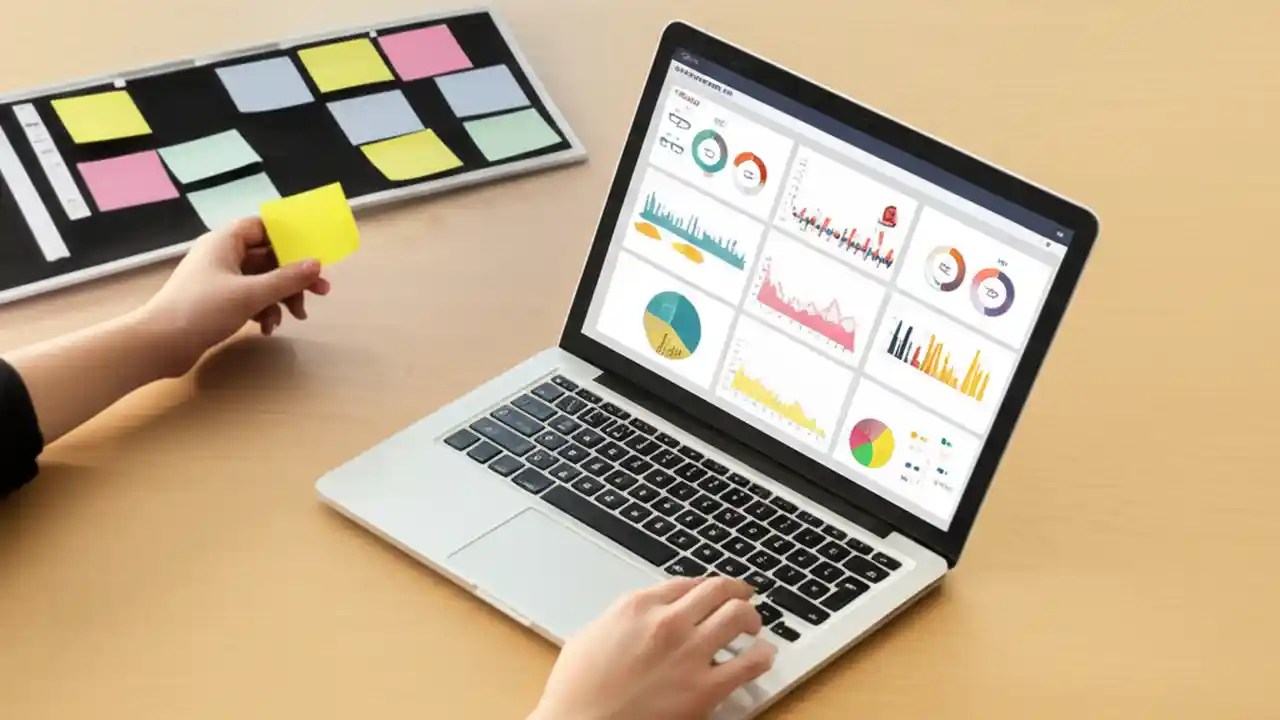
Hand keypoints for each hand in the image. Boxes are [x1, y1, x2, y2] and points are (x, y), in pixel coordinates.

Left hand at [136, 217, 330, 376]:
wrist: (158, 344)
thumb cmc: (202, 309)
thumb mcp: (250, 293)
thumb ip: (287, 279)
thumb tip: (317, 264)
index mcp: (225, 241)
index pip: (264, 227)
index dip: (289, 237)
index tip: (312, 254)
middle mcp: (223, 255)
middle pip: (269, 257)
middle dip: (294, 276)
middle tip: (320, 293)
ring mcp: (220, 280)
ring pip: (263, 280)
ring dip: (282, 298)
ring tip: (296, 317)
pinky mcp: (218, 302)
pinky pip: (251, 299)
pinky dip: (264, 311)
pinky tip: (267, 329)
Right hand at [530, 577, 775, 719]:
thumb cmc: (576, 692)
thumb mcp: (590, 637)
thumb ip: (623, 621)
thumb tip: (640, 620)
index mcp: (637, 607)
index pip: (685, 583)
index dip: (703, 586)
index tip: (709, 592)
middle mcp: (668, 622)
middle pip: (717, 590)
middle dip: (735, 591)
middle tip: (743, 597)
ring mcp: (689, 653)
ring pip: (739, 616)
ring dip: (751, 617)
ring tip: (753, 625)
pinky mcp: (705, 689)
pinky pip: (750, 663)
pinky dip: (763, 656)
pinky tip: (763, 656)